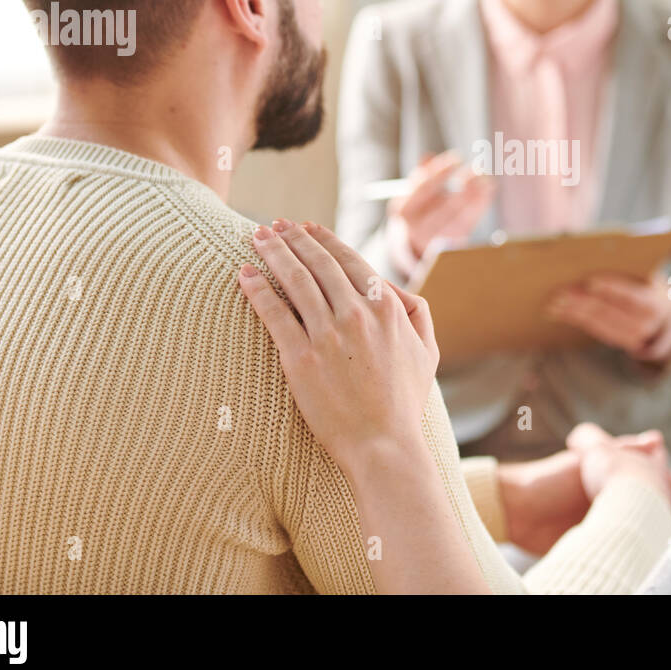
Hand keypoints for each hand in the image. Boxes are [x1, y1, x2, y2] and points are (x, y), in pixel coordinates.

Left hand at [238, 219, 438, 475]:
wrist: (383, 444)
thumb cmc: (405, 401)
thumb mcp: (426, 350)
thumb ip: (416, 312)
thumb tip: (395, 288)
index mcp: (387, 307)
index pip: (350, 261)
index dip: (324, 240)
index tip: (306, 228)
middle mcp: (357, 314)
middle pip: (318, 264)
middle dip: (293, 238)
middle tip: (274, 224)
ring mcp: (328, 335)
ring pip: (295, 280)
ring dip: (273, 253)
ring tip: (256, 238)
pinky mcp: (301, 359)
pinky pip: (274, 314)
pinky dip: (258, 289)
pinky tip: (244, 274)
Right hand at [391, 150, 494, 259]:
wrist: (413, 242)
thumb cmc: (417, 209)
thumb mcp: (413, 192)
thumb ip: (421, 175)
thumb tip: (427, 157)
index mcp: (404, 209)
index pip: (424, 188)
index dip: (441, 171)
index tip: (457, 157)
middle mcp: (417, 227)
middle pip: (445, 208)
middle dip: (464, 188)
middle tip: (478, 171)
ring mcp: (435, 240)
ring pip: (459, 219)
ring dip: (476, 199)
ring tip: (487, 181)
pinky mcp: (451, 246)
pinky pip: (468, 226)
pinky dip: (479, 208)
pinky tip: (487, 193)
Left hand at [498, 430, 670, 555]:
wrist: (516, 510)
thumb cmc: (548, 481)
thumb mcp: (586, 462)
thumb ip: (621, 452)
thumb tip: (657, 441)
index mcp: (610, 474)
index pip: (652, 483)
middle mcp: (610, 494)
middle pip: (649, 505)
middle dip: (667, 516)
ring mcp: (602, 516)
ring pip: (638, 524)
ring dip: (652, 532)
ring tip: (670, 544)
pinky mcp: (592, 537)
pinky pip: (619, 541)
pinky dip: (634, 546)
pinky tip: (647, 554)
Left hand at [545, 273, 670, 362]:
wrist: (663, 312)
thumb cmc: (646, 281)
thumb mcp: (647, 271)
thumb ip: (631, 262)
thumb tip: (600, 247)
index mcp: (654, 302)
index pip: (631, 296)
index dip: (611, 288)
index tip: (590, 281)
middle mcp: (646, 323)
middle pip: (608, 310)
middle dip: (582, 300)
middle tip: (561, 290)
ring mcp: (633, 336)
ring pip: (597, 321)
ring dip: (573, 311)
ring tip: (554, 301)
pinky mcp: (619, 341)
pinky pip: (593, 329)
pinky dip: (573, 318)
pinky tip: (557, 311)